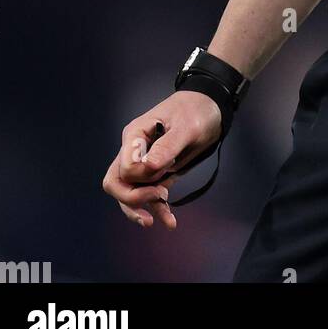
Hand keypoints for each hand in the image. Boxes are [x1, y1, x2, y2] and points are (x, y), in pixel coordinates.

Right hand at [101, 91, 221, 229]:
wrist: (211, 107)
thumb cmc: (196, 110)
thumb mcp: (187, 126)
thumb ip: (167, 146)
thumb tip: (148, 168)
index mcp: (135, 136)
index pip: (124, 168)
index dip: (140, 178)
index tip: (163, 174)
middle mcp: (134, 151)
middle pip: (116, 183)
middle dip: (133, 198)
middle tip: (160, 196)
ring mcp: (143, 163)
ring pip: (128, 193)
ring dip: (140, 209)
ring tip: (159, 220)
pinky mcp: (156, 172)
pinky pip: (148, 194)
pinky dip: (156, 208)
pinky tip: (169, 221)